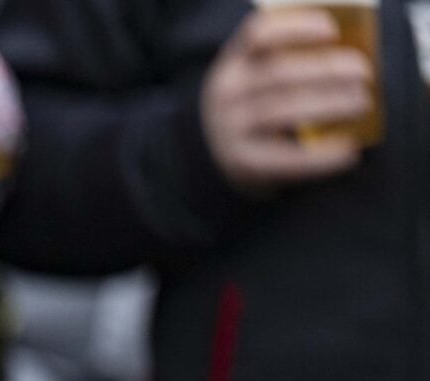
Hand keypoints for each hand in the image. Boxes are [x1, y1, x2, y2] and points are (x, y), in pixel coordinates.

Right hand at [201, 6, 372, 189]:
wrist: (205, 158)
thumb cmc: (247, 110)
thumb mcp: (250, 79)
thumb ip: (284, 62)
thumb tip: (349, 57)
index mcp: (233, 63)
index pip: (257, 34)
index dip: (296, 28)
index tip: (332, 31)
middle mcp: (226, 93)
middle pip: (279, 73)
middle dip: (327, 69)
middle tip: (364, 72)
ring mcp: (231, 129)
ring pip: (284, 110)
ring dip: (330, 104)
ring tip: (362, 103)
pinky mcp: (242, 163)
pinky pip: (286, 158)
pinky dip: (321, 157)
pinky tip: (349, 153)